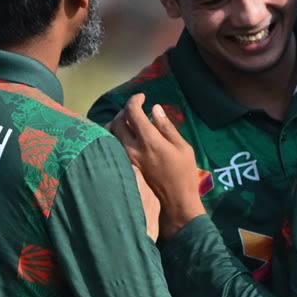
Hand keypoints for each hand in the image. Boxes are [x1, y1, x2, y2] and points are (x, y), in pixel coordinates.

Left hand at [109, 93, 205, 238]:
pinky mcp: (126, 164)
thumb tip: (154, 109)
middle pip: (118, 121)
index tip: (142, 97)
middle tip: (136, 107)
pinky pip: (115, 144)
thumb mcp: (182, 146)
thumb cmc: (184, 172)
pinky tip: (128, 133)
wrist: (175, 199)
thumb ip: (166, 126)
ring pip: (112, 133)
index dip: (134, 100)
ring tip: (131, 119)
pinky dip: (117, 134)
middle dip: (125, 110)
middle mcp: (133, 147)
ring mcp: (127, 157)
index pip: (132, 113)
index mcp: (149, 140)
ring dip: (118, 122)